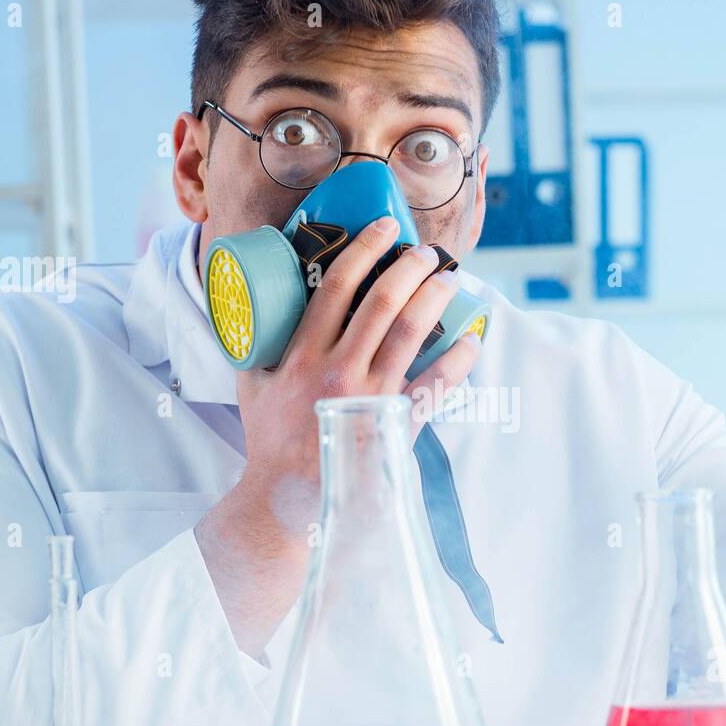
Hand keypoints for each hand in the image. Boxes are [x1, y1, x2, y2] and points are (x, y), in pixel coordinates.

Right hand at [195, 215, 479, 651]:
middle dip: (409, 267)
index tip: (384, 227)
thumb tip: (265, 293)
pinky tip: (472, 339)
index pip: (336, 285)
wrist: (287, 498)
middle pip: (382, 302)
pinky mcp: (395, 424)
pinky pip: (436, 386)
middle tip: (426, 251)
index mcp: (301, 355)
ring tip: (450, 278)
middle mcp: (338, 371)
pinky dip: (458, 360)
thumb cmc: (269, 437)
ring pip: (411, 333)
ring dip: (435, 298)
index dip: (364, 248)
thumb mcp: (253, 383)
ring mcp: (370, 398)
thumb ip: (260, 339)